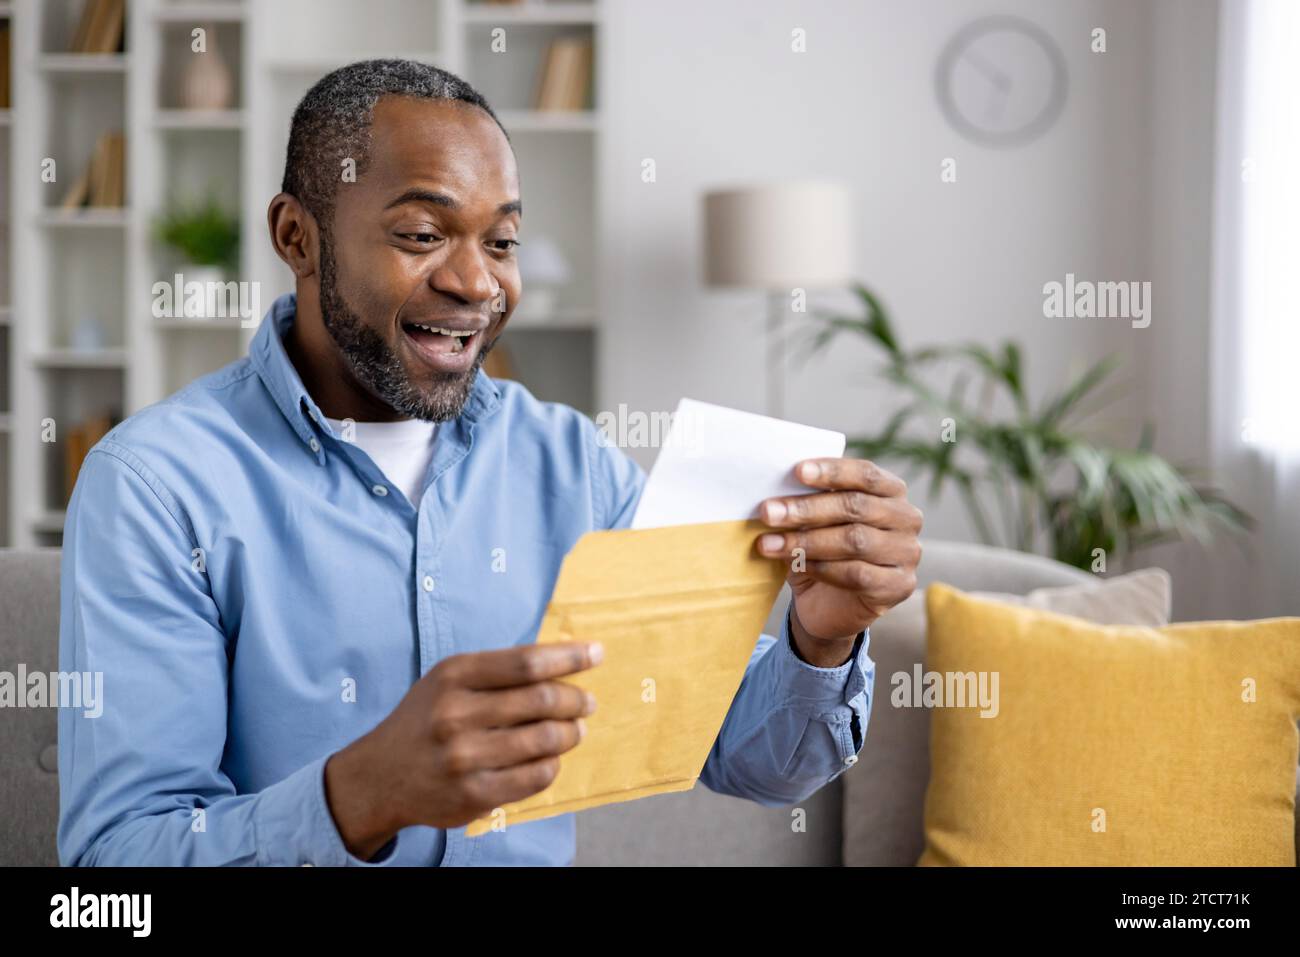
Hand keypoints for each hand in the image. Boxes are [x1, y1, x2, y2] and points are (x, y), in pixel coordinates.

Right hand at [324, 642, 600, 858]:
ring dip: (571, 733)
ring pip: (546, 739)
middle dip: (576, 699)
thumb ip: (500, 670)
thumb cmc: (427, 718)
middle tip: (587, 702)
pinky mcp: (474, 794)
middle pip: (543, 699)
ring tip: (575, 730)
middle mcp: (456, 714)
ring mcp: (464, 757)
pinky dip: (553, 763)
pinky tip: (550, 757)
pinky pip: (537, 775)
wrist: (381, 775)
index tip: (597, 654)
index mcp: (454, 675)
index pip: (527, 662)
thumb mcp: (450, 679)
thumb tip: (566, 661)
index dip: (570, 657)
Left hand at [757, 458, 922, 658]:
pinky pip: (857, 573)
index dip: (831, 472)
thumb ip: (808, 501)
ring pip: (854, 541)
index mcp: (891, 490)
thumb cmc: (822, 550)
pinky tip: (794, 565)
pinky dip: (820, 567)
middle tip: (768, 512)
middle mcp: (906, 518)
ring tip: (768, 543)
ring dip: (805, 541)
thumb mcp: (814, 520)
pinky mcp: (899, 585)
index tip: (797, 471)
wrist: (830, 605)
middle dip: (806, 509)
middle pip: (856, 507)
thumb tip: (778, 494)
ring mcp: (907, 553)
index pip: (865, 474)